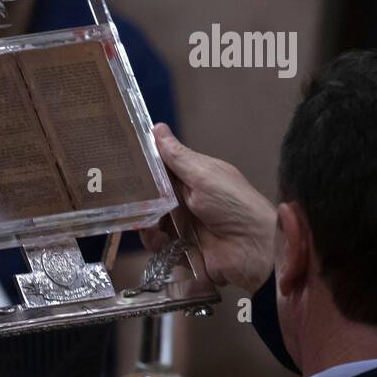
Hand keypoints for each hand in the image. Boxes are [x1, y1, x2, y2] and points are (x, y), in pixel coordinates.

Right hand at [141, 123, 276, 292]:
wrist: (253, 248)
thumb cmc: (234, 204)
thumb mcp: (204, 174)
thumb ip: (177, 156)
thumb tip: (158, 128)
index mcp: (195, 178)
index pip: (162, 168)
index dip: (144, 165)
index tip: (123, 159)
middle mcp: (186, 200)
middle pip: (151, 194)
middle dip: (138, 194)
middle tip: (124, 193)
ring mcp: (181, 225)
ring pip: (149, 218)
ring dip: (144, 218)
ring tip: (145, 218)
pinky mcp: (178, 248)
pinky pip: (155, 243)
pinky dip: (152, 240)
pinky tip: (156, 237)